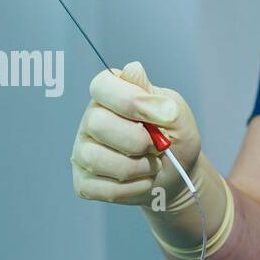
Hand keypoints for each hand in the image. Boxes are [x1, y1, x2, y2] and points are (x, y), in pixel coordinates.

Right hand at [71, 60, 200, 206]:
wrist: (177, 176)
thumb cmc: (174, 138)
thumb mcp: (174, 112)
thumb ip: (153, 94)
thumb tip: (133, 69)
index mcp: (109, 96)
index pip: (101, 85)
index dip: (130, 100)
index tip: (164, 114)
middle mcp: (90, 120)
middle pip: (97, 124)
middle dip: (136, 140)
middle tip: (158, 146)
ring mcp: (83, 151)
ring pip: (95, 159)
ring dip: (136, 167)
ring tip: (152, 165)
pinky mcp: (84, 182)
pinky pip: (102, 188)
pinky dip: (132, 189)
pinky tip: (143, 181)